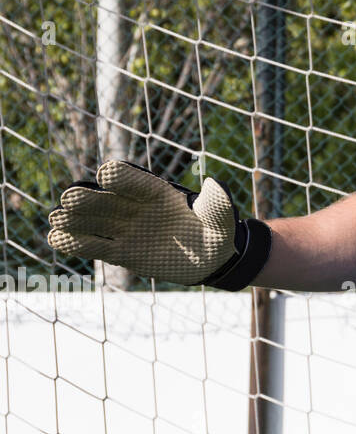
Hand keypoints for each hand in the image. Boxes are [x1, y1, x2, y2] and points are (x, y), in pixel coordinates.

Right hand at [46, 159, 271, 288]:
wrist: (211, 259)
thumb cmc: (218, 232)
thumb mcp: (222, 219)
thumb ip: (217, 204)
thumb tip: (215, 184)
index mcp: (161, 193)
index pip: (138, 182)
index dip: (122, 177)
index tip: (106, 174)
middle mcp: (138, 208)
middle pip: (109, 200)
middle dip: (90, 199)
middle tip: (69, 198)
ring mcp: (127, 229)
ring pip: (96, 222)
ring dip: (76, 220)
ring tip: (56, 218)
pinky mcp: (122, 252)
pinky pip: (96, 246)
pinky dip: (76, 243)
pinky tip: (56, 238)